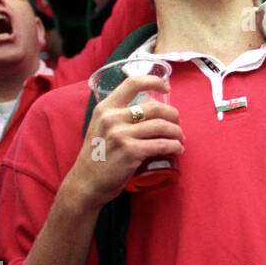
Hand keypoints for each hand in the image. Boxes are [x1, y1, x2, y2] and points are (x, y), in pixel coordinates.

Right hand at [72, 76, 182, 206]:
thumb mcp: (100, 127)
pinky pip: (162, 145)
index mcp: (105, 108)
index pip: (133, 83)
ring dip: (177, 132)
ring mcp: (121, 135)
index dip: (154, 81)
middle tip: (178, 124)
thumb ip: (118, 115)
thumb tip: (147, 108)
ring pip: (162, 126)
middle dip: (173, 115)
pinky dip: (175, 146)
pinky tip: (178, 149)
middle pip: (155, 107)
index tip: (166, 87)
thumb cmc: (97, 155)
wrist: (85, 183)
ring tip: (180, 139)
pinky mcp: (131, 152)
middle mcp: (112, 118)